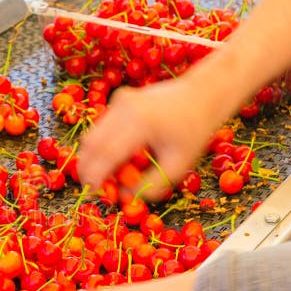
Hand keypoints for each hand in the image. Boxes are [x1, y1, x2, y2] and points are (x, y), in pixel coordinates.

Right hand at [78, 77, 225, 199]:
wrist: (203, 94)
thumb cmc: (194, 131)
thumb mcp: (179, 165)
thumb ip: (151, 185)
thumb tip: (124, 196)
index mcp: (141, 123)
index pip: (107, 153)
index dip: (96, 176)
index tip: (93, 194)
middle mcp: (124, 107)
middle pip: (91, 143)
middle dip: (87, 168)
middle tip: (93, 187)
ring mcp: (119, 100)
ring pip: (92, 134)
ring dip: (93, 157)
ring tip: (106, 174)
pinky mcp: (119, 98)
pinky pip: (102, 126)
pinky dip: (102, 144)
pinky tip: (117, 155)